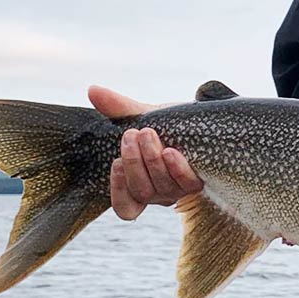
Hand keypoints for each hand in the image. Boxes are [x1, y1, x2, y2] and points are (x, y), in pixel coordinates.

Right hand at [88, 85, 202, 219]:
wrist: (205, 119)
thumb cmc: (170, 124)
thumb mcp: (144, 116)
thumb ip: (119, 108)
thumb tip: (92, 90)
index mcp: (142, 183)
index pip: (126, 207)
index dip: (118, 190)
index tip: (115, 162)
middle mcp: (160, 193)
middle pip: (142, 191)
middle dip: (133, 162)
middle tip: (132, 134)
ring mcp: (181, 189)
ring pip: (162, 188)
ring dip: (152, 160)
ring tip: (148, 133)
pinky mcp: (201, 180)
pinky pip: (187, 184)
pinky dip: (177, 168)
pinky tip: (171, 151)